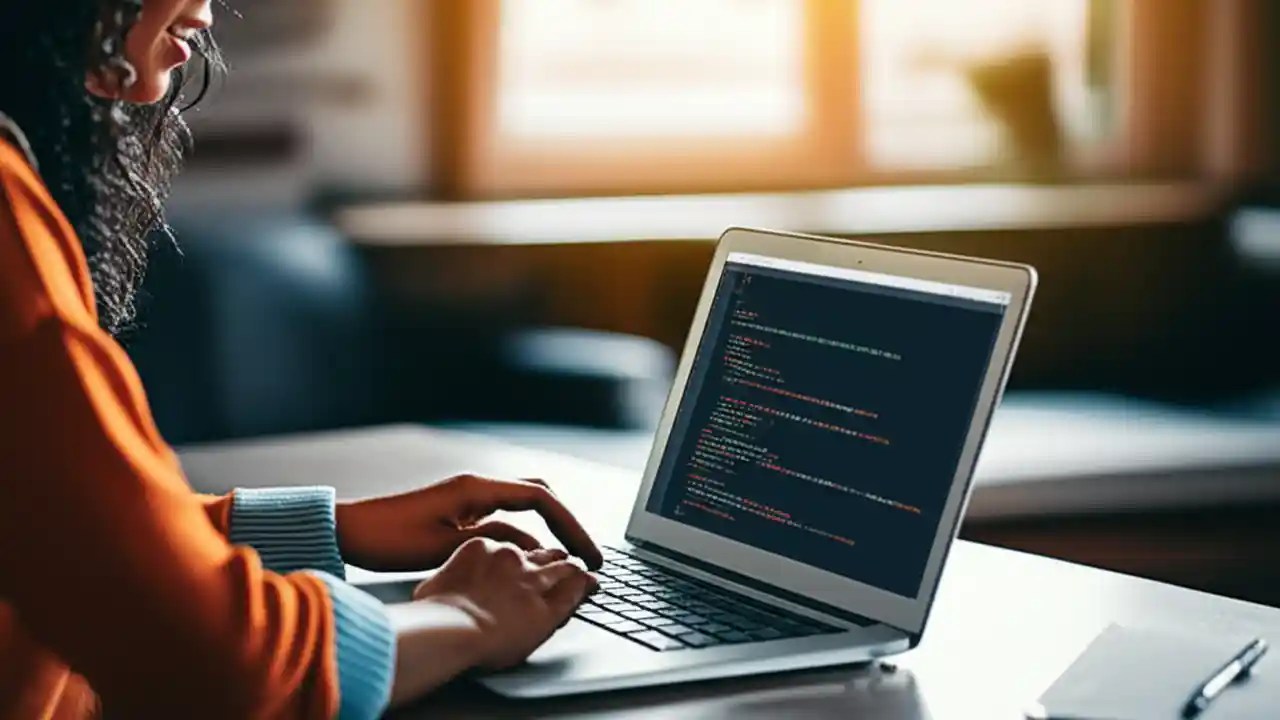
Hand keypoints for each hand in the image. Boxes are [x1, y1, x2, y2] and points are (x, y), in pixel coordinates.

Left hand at [334, 474, 602, 571]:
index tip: (588, 552)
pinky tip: (525, 563)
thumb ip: (491, 545)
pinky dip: (520, 539)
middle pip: (538, 496)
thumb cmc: (388, 537)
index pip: (542, 499)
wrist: (348, 531)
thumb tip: (532, 550)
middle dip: (565, 524)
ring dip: (544, 533)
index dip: (572, 525)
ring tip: (563, 563)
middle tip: (584, 554)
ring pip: (520, 510)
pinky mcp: (457, 514)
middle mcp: (477, 487)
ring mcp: (467, 499)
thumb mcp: (445, 547)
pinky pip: (501, 522)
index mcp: (477, 488)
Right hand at [411, 538, 596, 669]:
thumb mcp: (430, 588)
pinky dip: (587, 586)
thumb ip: (444, 582)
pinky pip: (576, 590)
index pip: (512, 548)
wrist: (449, 630)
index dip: (523, 556)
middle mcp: (511, 558)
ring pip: (564, 567)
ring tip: (585, 572)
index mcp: (481, 549)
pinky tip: (593, 584)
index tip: (526, 562)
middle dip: (553, 558)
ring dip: (575, 569)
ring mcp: (532, 580)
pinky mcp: (548, 606)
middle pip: (541, 553)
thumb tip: (437, 589)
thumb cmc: (431, 614)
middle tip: (563, 563)